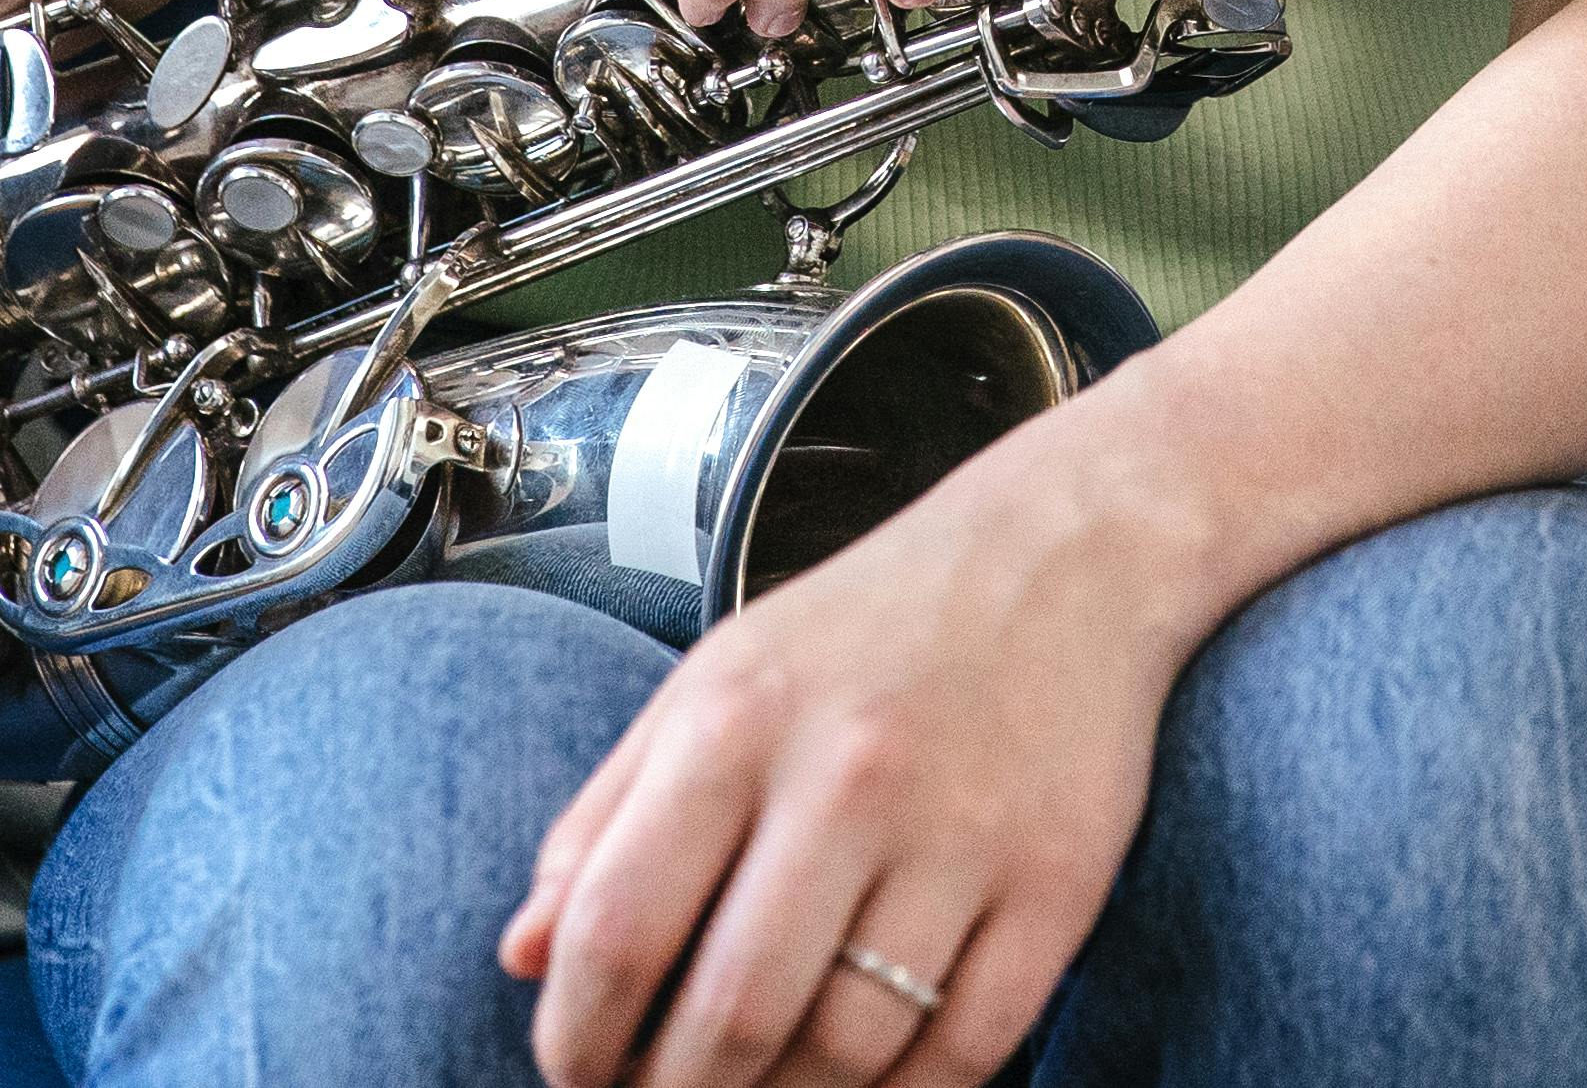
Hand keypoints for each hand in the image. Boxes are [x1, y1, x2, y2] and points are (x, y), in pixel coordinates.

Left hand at [498, 442, 1197, 1087]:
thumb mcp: (712, 685)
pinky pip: (968, 1048)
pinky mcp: (1058, 882)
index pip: (618, 928)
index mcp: (736, 722)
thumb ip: (605, 815)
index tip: (577, 1073)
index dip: (577, 1037)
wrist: (1064, 552)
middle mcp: (848, 776)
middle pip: (732, 1016)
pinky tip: (865, 1087)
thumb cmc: (864, 633)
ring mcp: (963, 833)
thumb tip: (523, 957)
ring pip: (849, 1048)